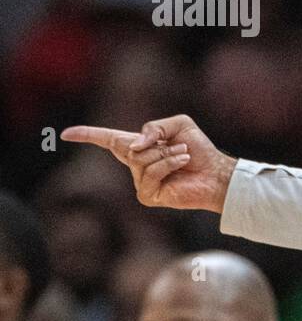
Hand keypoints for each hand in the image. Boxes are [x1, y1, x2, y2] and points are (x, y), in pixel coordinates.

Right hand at [60, 114, 236, 213]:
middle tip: (179, 148)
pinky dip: (168, 165)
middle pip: (128, 147)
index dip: (86, 135)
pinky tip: (181, 166)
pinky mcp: (147, 196)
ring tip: (183, 157)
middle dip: (157, 143)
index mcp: (139, 147)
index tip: (66, 134)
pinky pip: (150, 173)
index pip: (107, 140)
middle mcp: (135, 165)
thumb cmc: (200, 149)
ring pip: (140, 160)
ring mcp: (140, 182)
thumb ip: (153, 127)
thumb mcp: (178, 125)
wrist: (216, 173)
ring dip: (166, 154)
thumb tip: (133, 147)